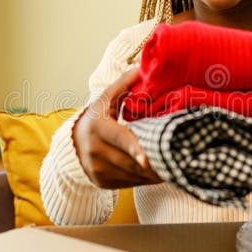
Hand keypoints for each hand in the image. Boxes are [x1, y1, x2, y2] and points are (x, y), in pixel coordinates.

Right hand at [73, 69, 162, 189]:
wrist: (73, 144)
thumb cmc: (97, 117)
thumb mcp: (106, 99)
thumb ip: (125, 84)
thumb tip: (144, 68)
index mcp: (97, 127)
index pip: (119, 138)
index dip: (134, 148)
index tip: (147, 160)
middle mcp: (94, 150)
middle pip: (130, 160)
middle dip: (154, 162)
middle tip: (177, 159)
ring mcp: (97, 169)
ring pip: (132, 175)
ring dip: (153, 173)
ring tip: (172, 166)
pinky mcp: (101, 182)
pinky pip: (129, 183)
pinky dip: (145, 180)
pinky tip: (157, 174)